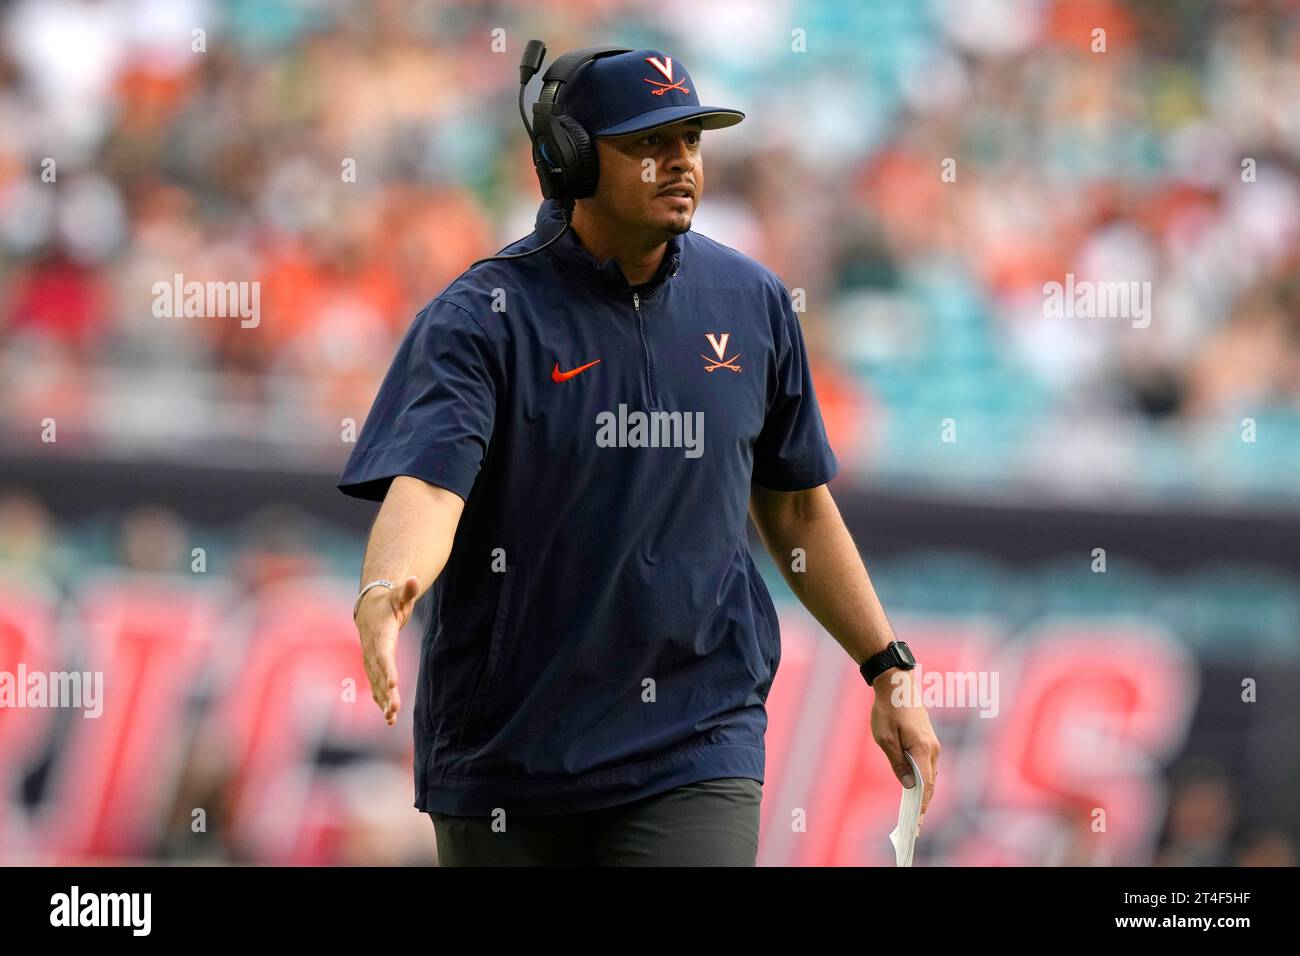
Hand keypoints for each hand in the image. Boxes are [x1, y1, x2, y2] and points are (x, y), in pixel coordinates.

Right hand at [354, 575, 419, 724]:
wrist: (369, 608)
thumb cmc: (388, 601)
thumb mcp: (398, 595)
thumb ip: (406, 590)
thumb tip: (413, 579)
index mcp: (380, 635)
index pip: (384, 654)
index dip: (387, 669)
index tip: (393, 683)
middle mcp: (372, 651)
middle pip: (379, 674)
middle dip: (386, 692)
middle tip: (394, 709)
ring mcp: (370, 660)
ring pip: (376, 684)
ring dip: (384, 701)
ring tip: (391, 718)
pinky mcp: (372, 667)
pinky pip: (376, 686)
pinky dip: (381, 701)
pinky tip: (389, 718)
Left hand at [870, 667, 940, 832]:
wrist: (897, 684)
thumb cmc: (888, 709)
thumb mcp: (885, 739)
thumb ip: (898, 763)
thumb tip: (908, 786)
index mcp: (923, 749)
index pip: (926, 785)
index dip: (922, 805)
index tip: (917, 822)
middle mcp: (933, 748)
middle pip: (930, 782)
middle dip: (923, 804)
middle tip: (914, 825)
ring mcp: (933, 743)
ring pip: (929, 773)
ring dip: (923, 792)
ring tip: (913, 812)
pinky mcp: (928, 739)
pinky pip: (927, 764)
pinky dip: (922, 778)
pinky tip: (913, 787)